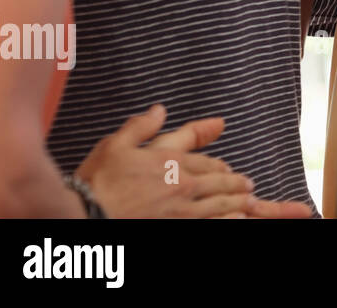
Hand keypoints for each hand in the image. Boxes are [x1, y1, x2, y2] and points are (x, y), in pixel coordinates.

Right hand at [75, 104, 311, 218]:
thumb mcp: (117, 144)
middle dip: (237, 183)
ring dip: (241, 202)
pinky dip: (230, 220)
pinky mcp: (179, 227)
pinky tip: (241, 220)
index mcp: (171, 162)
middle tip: (250, 186)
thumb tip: (161, 108)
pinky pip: (215, 224)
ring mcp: (184, 210)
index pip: (207, 161)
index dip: (219, 165)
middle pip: (222, 182)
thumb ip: (142, 126)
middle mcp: (184, 185)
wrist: (84, 214)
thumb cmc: (97, 180)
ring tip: (252, 201)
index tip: (228, 168)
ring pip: (224, 204)